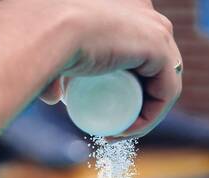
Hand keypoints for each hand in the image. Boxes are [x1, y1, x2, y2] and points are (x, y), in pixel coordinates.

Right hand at [36, 0, 181, 137]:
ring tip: (113, 133)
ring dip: (142, 115)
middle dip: (134, 105)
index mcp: (128, 6)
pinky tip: (125, 131)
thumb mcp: (53, 53)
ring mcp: (158, 27)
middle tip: (107, 127)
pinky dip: (150, 117)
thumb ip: (52, 71)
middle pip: (150, 72)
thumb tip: (53, 97)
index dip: (123, 91)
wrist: (47, 28)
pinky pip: (166, 92)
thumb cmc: (41, 39)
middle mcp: (148, 11)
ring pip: (161, 84)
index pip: (136, 56)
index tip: (99, 114)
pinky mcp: (162, 45)